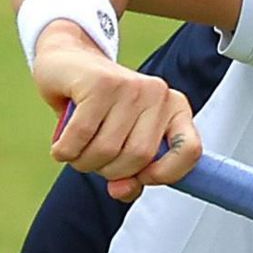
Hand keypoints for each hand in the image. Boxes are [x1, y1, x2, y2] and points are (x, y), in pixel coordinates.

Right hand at [32, 21, 200, 201]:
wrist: (69, 62)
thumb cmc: (100, 109)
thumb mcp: (123, 141)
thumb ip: (131, 173)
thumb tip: (121, 191)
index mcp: (176, 109)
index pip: (191, 151)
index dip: (165, 175)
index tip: (140, 178)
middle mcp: (159, 95)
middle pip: (139, 157)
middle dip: (109, 171)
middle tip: (94, 158)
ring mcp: (131, 87)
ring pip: (108, 150)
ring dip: (84, 162)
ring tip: (76, 150)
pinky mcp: (100, 84)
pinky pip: (81, 136)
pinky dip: (65, 151)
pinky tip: (62, 146)